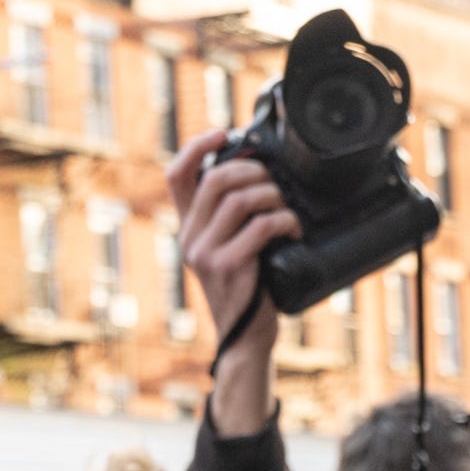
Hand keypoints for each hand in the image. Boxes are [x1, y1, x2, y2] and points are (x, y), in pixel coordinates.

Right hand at [166, 129, 296, 436]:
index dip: (196, 146)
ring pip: (239, 199)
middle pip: (215, 179)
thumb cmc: (250, 287)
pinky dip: (283, 220)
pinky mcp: (227, 266)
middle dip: (252, 170)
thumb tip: (263, 173)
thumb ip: (235, 218)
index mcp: (188, 228)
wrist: (248, 338)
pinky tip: (293, 229)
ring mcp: (204, 253)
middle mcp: (189, 238)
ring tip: (287, 210)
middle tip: (275, 182)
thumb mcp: (234, 248)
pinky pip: (259, 226)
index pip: (176, 175)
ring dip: (272, 196)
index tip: (224, 132)